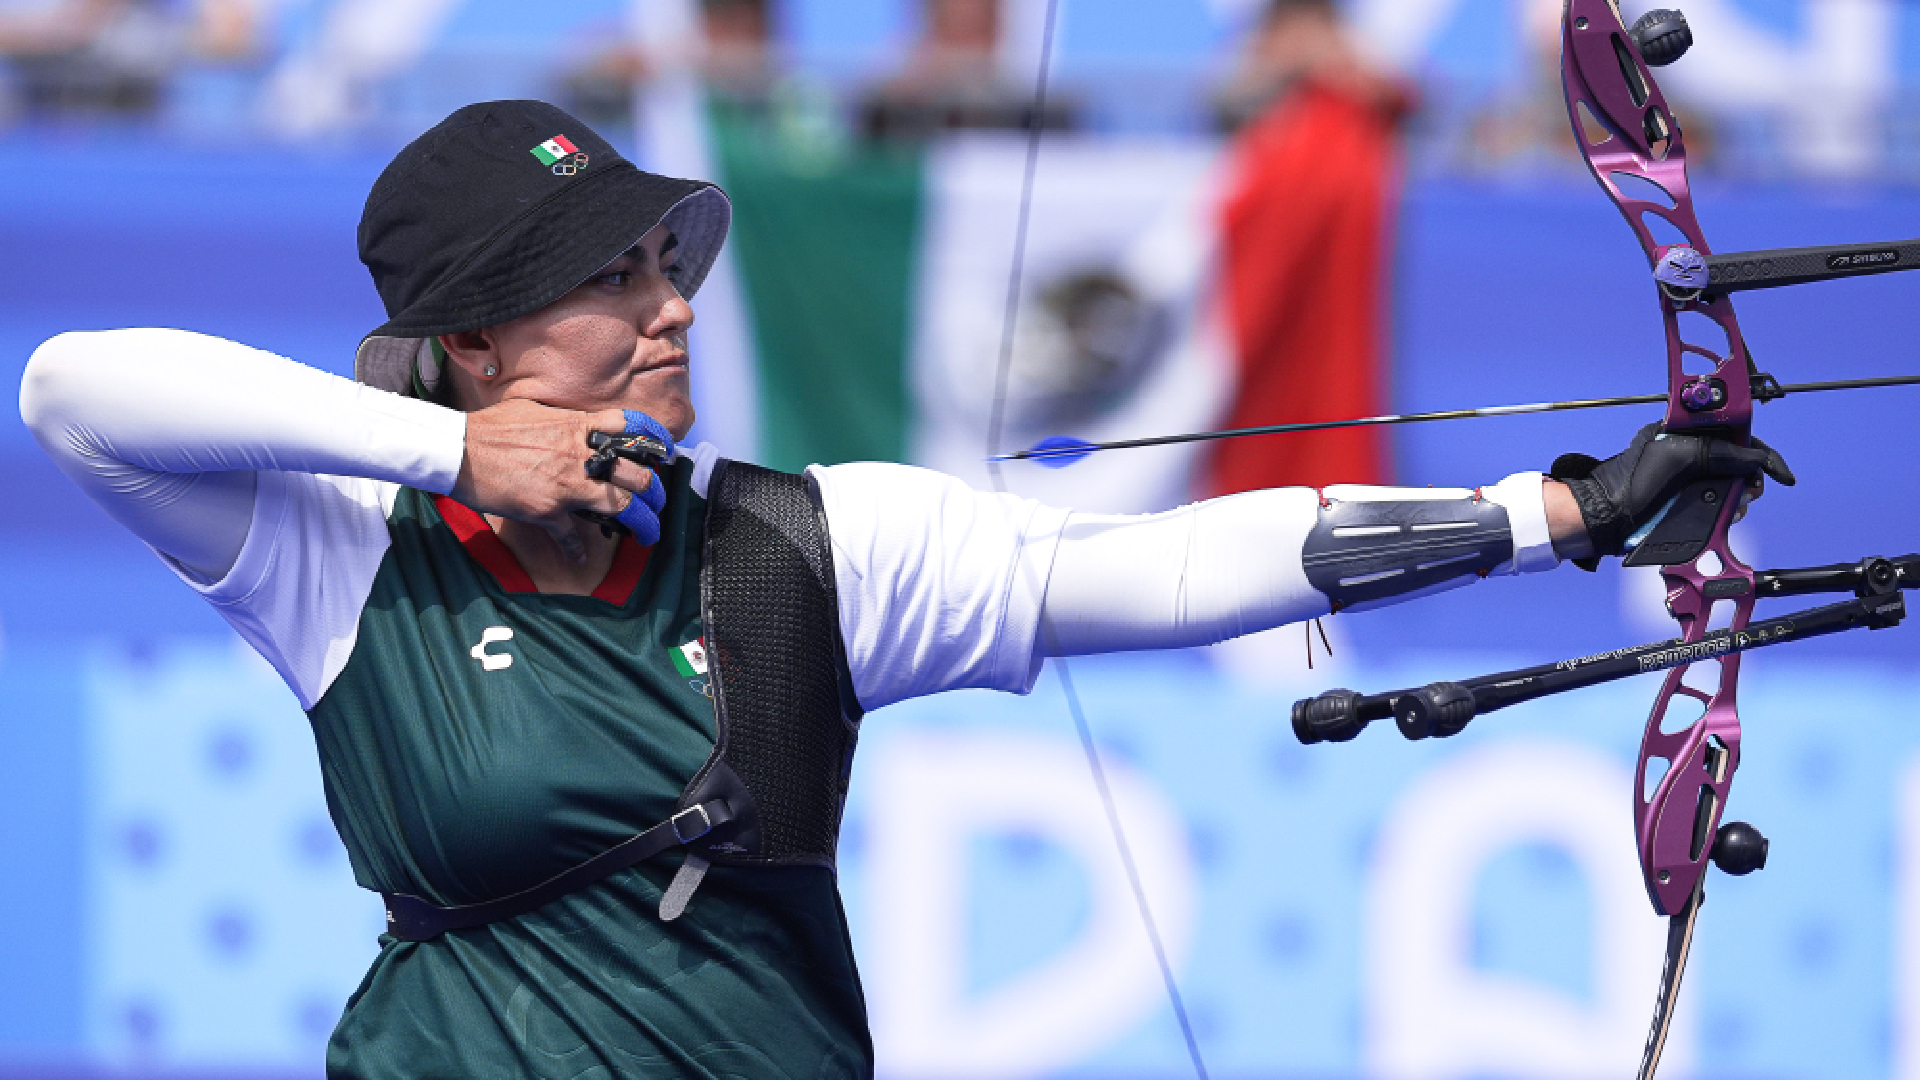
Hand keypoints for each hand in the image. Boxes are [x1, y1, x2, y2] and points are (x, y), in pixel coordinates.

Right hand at [452, 398, 658, 561]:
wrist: (458, 450)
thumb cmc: (491, 427)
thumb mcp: (535, 409)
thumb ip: (563, 419)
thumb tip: (577, 421)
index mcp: (578, 426)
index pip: (631, 427)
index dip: (654, 438)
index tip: (665, 450)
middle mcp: (580, 455)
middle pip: (636, 473)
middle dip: (654, 490)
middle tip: (657, 499)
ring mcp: (566, 484)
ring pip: (621, 505)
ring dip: (641, 522)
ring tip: (647, 532)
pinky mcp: (547, 510)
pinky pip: (570, 535)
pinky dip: (575, 548)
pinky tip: (579, 557)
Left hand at [1549, 423, 1794, 564]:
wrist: (1606, 519)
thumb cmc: (1632, 483)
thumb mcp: (1679, 458)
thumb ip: (1720, 452)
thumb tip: (1756, 457)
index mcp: (1686, 432)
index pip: (1736, 433)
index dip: (1760, 451)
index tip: (1779, 474)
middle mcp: (1690, 452)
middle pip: (1738, 461)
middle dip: (1750, 478)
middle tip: (1749, 493)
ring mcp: (1688, 478)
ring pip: (1730, 485)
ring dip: (1739, 498)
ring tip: (1733, 509)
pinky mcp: (1685, 501)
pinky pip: (1717, 505)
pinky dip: (1727, 512)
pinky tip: (1725, 518)